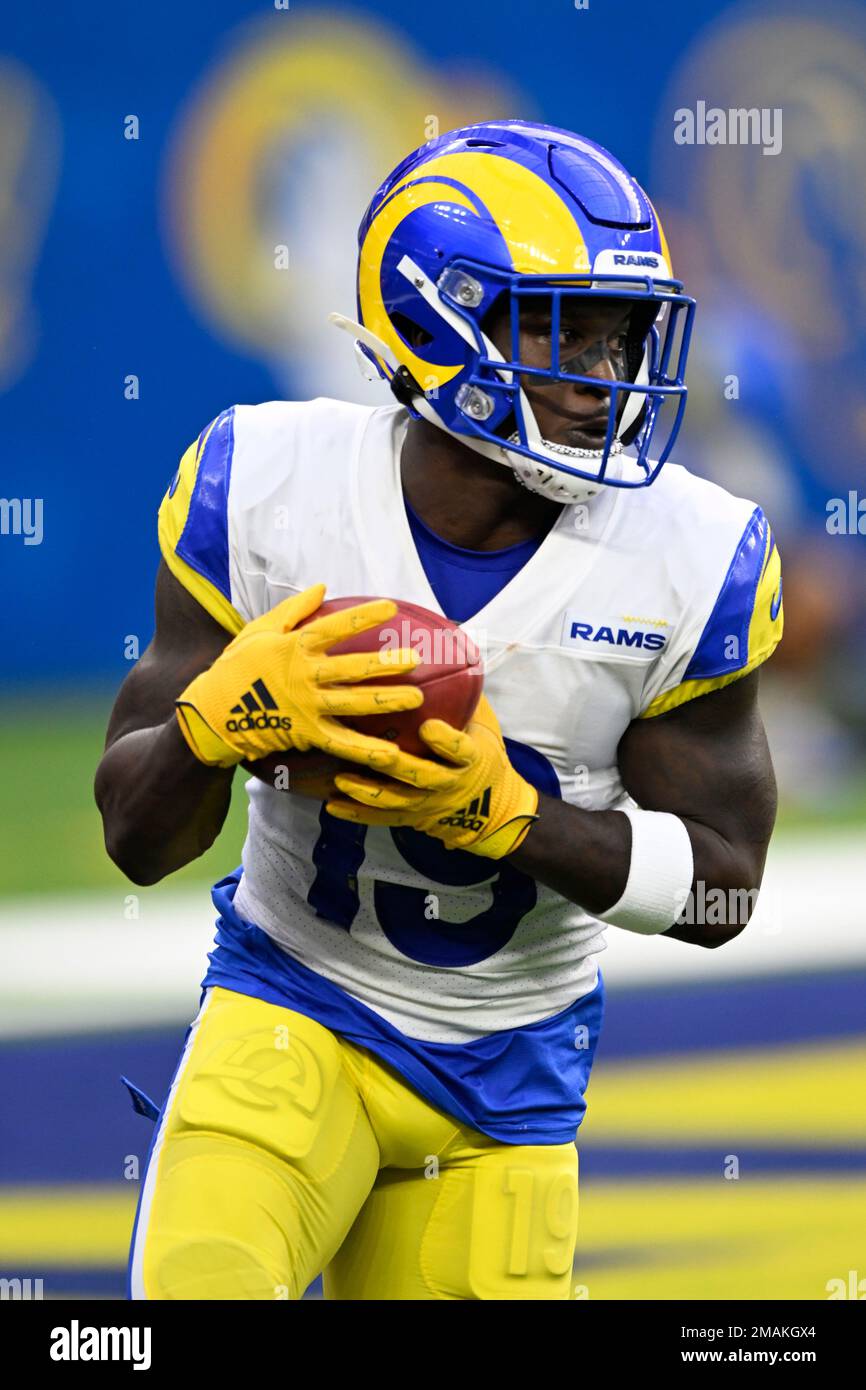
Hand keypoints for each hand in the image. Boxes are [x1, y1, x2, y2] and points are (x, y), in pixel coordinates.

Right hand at [175, 584, 425, 768]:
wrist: (212, 712)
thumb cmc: (236, 666)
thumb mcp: (258, 630)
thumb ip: (293, 610)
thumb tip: (322, 587)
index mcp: (294, 647)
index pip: (334, 627)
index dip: (363, 617)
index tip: (392, 607)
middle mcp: (304, 676)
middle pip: (351, 668)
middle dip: (385, 664)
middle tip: (415, 658)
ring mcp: (307, 706)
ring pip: (353, 703)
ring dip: (385, 701)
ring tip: (417, 698)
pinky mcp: (307, 733)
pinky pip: (341, 743)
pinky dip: (365, 750)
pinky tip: (391, 754)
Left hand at [325, 694, 538, 858]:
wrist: (488, 804)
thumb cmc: (479, 752)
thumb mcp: (483, 725)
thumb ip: (466, 696)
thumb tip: (451, 650)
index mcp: (471, 759)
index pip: (461, 750)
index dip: (447, 741)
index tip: (429, 725)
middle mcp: (450, 784)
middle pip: (423, 777)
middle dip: (397, 766)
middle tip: (373, 751)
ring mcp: (429, 804)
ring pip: (398, 801)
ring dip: (368, 791)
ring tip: (341, 778)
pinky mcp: (412, 818)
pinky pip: (382, 819)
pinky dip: (357, 814)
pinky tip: (332, 805)